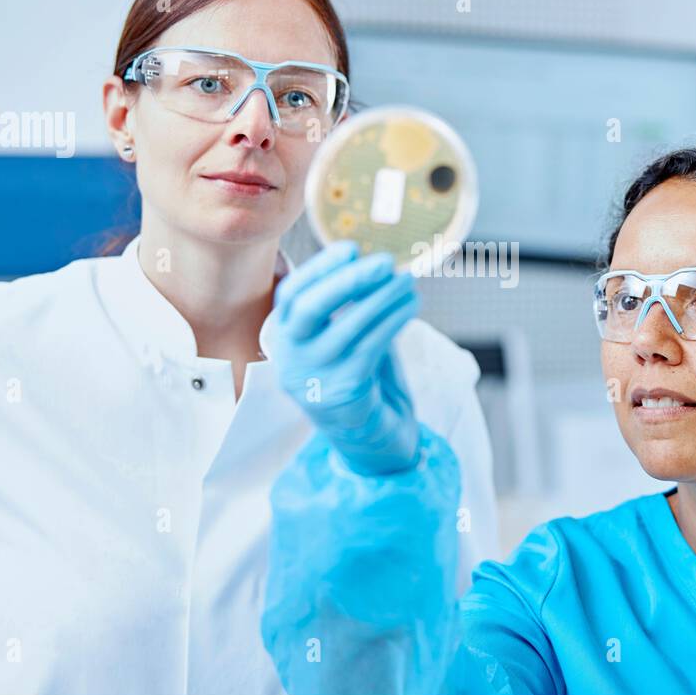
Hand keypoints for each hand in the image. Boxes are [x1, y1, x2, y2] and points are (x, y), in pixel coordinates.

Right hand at [272, 241, 421, 474]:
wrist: (375, 445)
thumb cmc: (363, 385)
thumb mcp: (350, 341)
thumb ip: (353, 309)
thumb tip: (375, 265)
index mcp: (285, 344)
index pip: (291, 297)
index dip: (319, 269)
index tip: (350, 248)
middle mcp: (292, 362)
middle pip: (310, 310)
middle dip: (347, 280)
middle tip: (384, 261)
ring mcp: (315, 381)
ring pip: (347, 327)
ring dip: (383, 299)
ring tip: (408, 282)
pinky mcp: (345, 394)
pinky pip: (370, 347)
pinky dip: (393, 321)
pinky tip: (410, 306)